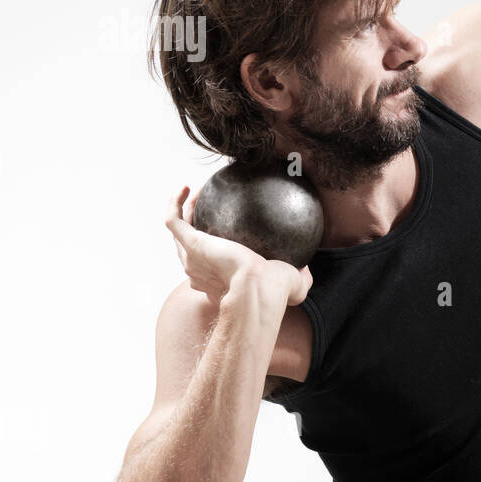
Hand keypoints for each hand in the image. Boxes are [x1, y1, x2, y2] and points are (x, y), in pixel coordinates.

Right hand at [164, 185, 312, 306]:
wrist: (259, 290)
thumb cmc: (276, 293)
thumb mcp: (295, 285)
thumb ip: (301, 275)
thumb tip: (307, 266)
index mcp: (220, 283)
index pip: (210, 270)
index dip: (214, 255)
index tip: (228, 240)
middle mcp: (200, 272)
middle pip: (189, 249)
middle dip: (196, 229)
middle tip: (209, 210)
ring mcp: (192, 257)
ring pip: (179, 232)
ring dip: (185, 212)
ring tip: (196, 195)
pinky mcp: (191, 242)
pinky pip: (173, 220)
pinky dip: (175, 203)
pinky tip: (185, 188)